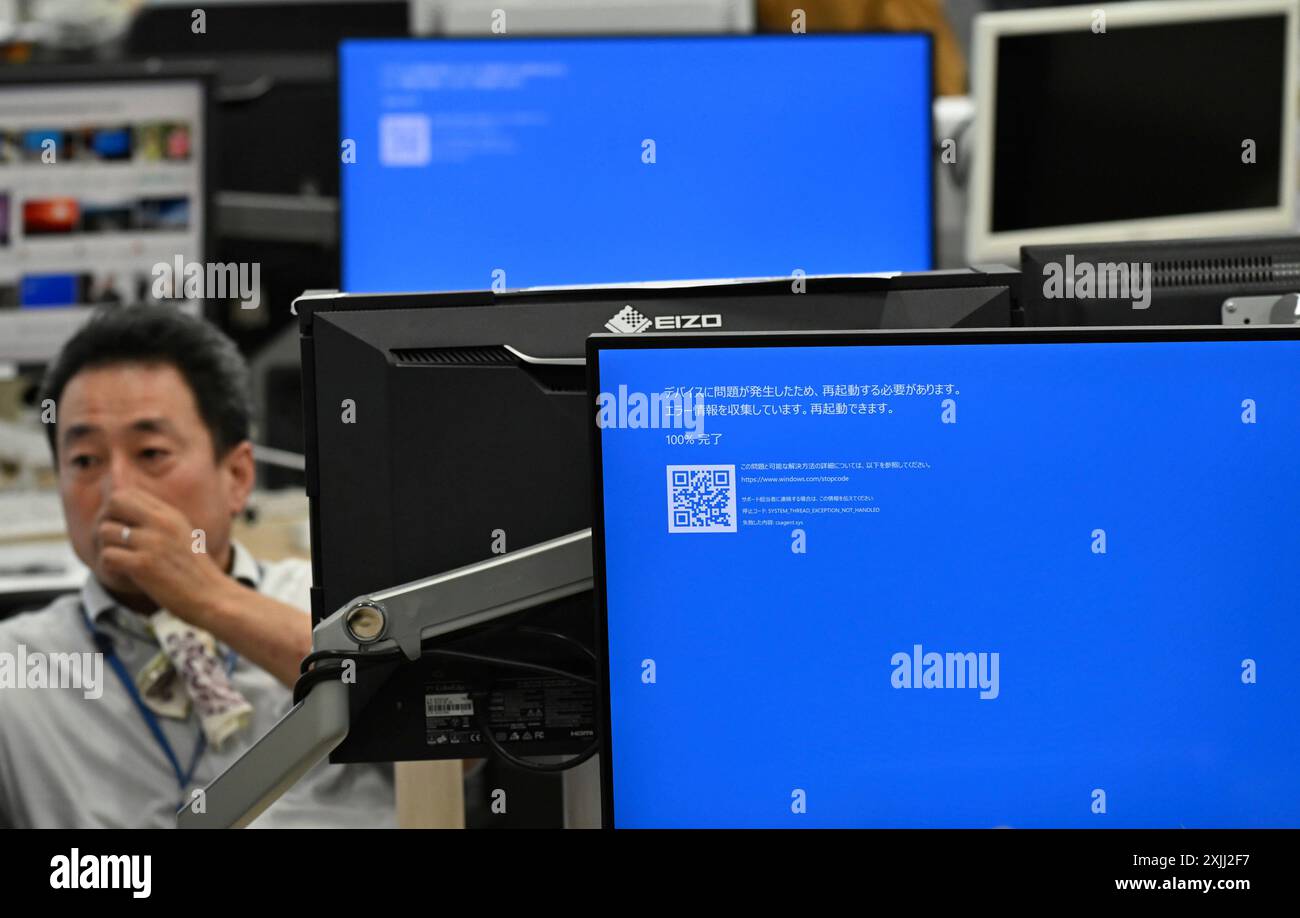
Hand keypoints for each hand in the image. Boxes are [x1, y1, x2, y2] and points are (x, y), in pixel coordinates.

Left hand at [96, 488, 233, 625]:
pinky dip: (109, 567)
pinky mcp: (143, 565)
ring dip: (107, 547)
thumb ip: (158, 520)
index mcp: (170, 514)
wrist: (212, 596)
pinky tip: (123, 573)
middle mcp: (161, 523)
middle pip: (113, 503)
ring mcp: (152, 543)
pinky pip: (107, 556)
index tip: (120, 527)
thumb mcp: (182, 534)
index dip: (115, 509)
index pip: (126, 493)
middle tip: (113, 540)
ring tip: (121, 560)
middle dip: (105, 520)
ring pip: (105, 531)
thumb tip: (125, 510)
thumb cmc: (195, 571)